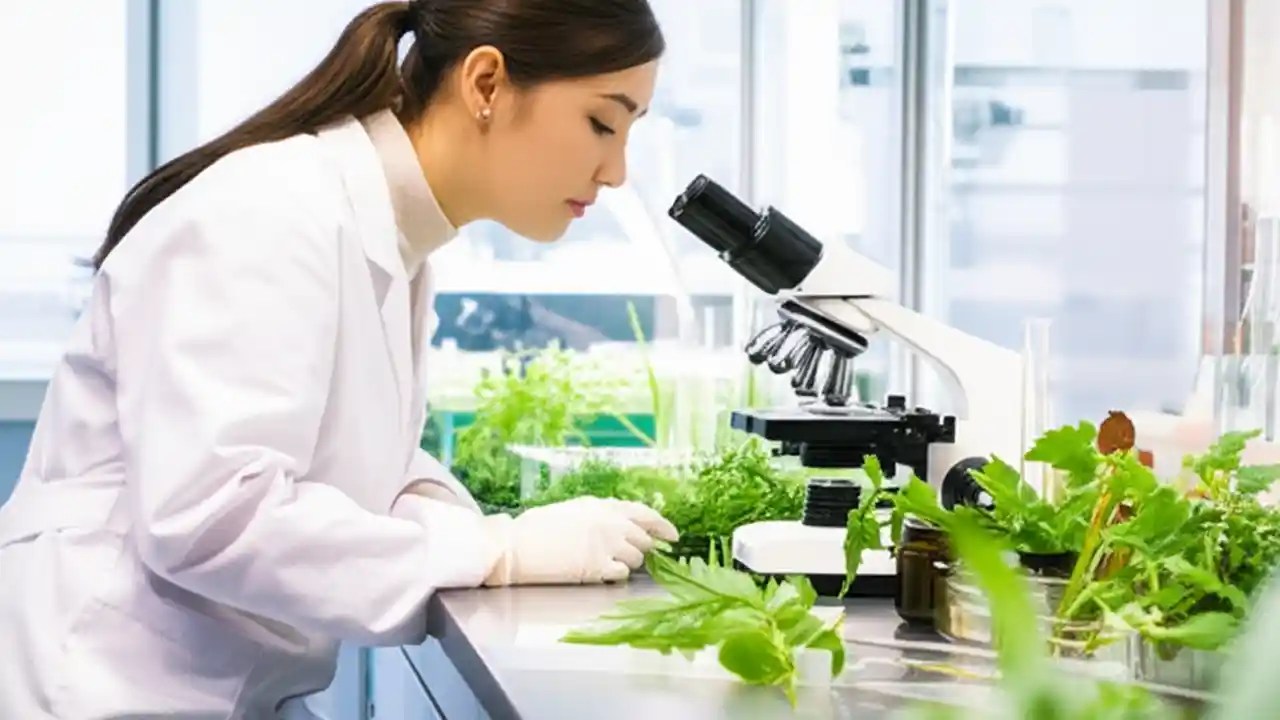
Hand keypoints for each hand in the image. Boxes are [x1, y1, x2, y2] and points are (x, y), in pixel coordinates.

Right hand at [481, 497, 678, 585]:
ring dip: (627, 562)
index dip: (663, 526)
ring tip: (604, 562)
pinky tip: (600, 571)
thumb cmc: (538, 527)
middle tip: (629, 554)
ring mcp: (606, 545)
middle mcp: (610, 523)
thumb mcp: (574, 509)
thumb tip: (620, 523)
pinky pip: (622, 573)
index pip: (645, 513)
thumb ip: (600, 514)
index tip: (673, 536)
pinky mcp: (598, 568)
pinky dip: (615, 574)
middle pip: (644, 539)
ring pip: (636, 558)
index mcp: (603, 505)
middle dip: (640, 548)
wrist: (517, 546)